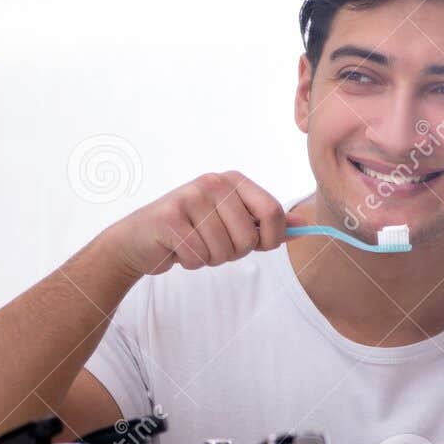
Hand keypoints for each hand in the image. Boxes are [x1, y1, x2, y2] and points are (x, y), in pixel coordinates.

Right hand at [98, 171, 290, 279]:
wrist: (138, 240)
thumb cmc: (190, 231)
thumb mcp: (231, 222)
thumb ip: (266, 222)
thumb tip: (304, 224)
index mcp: (233, 180)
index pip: (272, 211)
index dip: (270, 239)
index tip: (257, 246)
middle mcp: (213, 183)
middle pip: (248, 238)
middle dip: (233, 253)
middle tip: (212, 245)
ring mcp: (189, 197)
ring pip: (223, 250)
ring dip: (209, 259)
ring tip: (193, 246)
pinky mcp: (169, 218)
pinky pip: (198, 256)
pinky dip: (190, 262)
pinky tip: (178, 250)